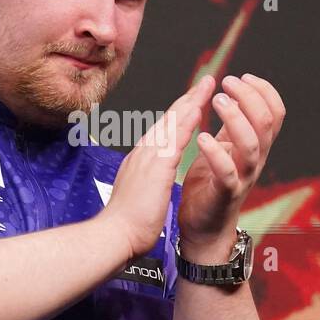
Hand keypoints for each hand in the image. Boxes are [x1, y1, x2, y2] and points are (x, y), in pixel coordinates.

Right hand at [100, 75, 215, 259]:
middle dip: (187, 99)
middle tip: (204, 82)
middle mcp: (143, 154)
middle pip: (167, 120)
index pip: (163, 132)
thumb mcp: (138, 195)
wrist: (113, 237)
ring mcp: (147, 158)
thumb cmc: (126, 224)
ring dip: (190, 103)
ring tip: (206, 86)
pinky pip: (173, 140)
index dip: (179, 114)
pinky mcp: (155, 168)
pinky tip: (197, 110)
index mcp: (141, 161)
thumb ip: (145, 183)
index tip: (193, 101)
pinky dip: (185, 123)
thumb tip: (148, 183)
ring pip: (171, 123)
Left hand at [177, 74, 284, 260]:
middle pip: (267, 122)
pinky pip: (228, 173)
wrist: (202, 227)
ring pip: (252, 145)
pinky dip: (216, 153)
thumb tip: (233, 93)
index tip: (241, 77)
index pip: (275, 112)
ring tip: (217, 102)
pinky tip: (202, 138)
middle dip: (249, 97)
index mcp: (256, 145)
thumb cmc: (210, 184)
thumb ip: (231, 125)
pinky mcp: (226, 194)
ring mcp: (243, 177)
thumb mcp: (224, 148)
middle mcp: (256, 159)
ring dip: (235, 118)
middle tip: (226, 84)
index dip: (263, 90)